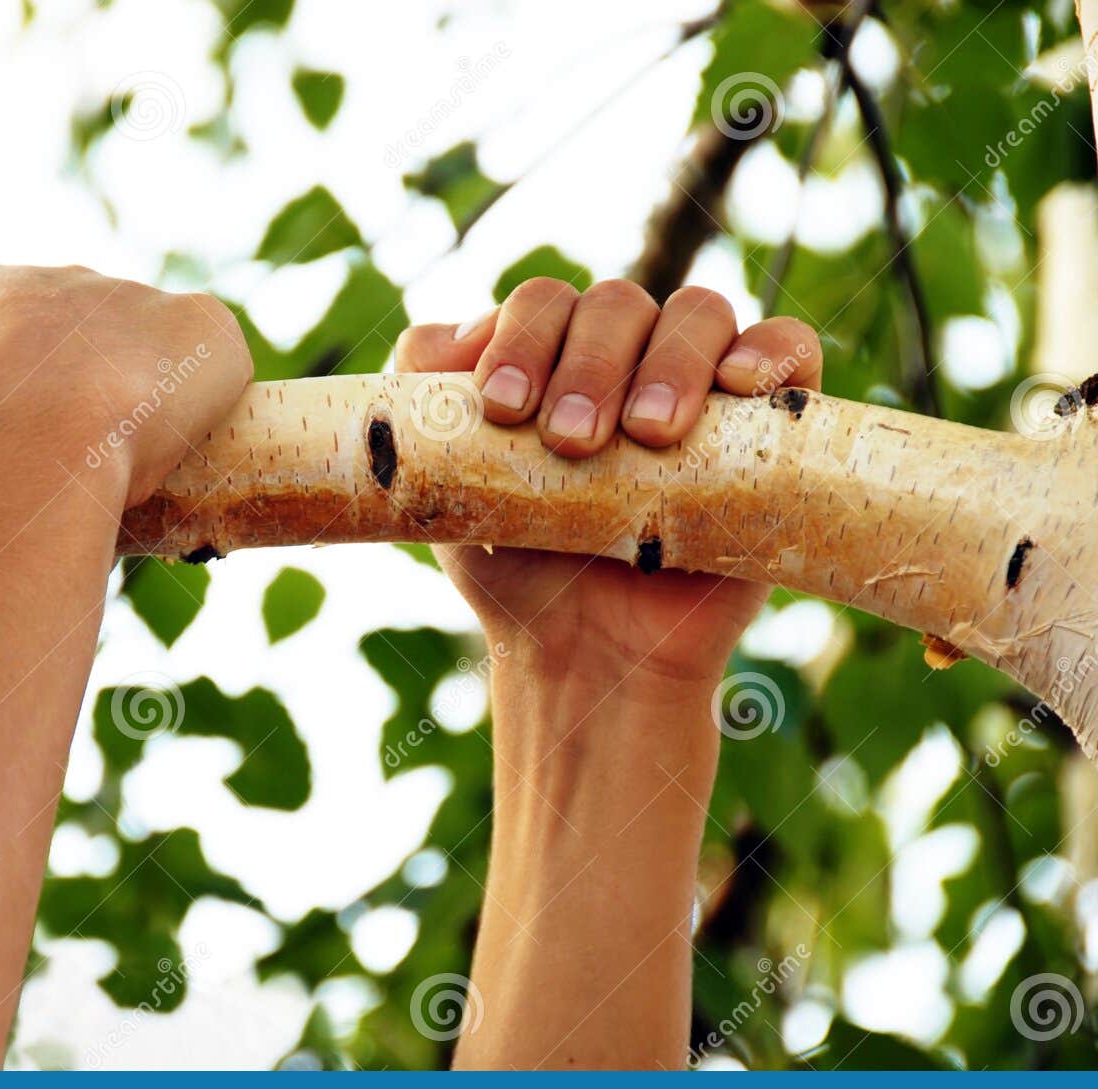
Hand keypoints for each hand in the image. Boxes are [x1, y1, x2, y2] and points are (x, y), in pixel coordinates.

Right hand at [0, 265, 252, 511]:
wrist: (18, 418)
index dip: (3, 401)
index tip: (4, 451)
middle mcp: (66, 284)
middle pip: (80, 346)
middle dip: (74, 403)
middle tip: (64, 471)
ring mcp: (141, 306)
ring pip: (151, 356)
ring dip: (142, 407)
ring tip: (122, 474)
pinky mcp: (208, 334)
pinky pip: (216, 364)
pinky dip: (204, 405)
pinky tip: (183, 450)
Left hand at [395, 278, 821, 692]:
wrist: (590, 655)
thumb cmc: (518, 567)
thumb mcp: (446, 484)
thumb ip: (426, 400)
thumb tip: (453, 335)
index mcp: (553, 357)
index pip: (543, 303)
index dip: (521, 339)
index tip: (503, 409)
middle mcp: (628, 357)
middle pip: (616, 303)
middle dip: (587, 362)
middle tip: (570, 442)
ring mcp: (702, 385)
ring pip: (699, 313)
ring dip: (667, 361)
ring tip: (647, 435)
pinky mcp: (769, 422)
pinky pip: (791, 347)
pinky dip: (769, 349)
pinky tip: (739, 382)